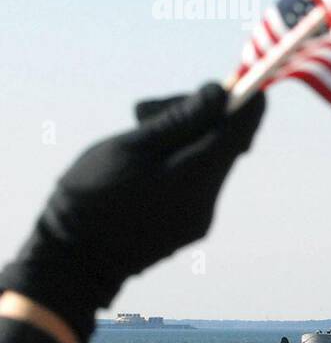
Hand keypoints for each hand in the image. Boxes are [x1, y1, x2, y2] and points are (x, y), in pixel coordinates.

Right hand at [0, 83, 265, 342]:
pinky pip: (197, 184)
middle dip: (198, 118)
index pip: (239, 131)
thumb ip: (179, 120)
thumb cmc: (91, 197)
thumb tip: (221, 93)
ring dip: (185, 141)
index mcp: (194, 176)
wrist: (72, 262)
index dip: (244, 102)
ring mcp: (201, 217)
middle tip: (146, 110)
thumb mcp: (129, 148)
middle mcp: (207, 199)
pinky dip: (180, 166)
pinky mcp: (190, 227)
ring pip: (209, 163)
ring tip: (137, 138)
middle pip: (224, 144)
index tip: (238, 80)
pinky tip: (143, 168)